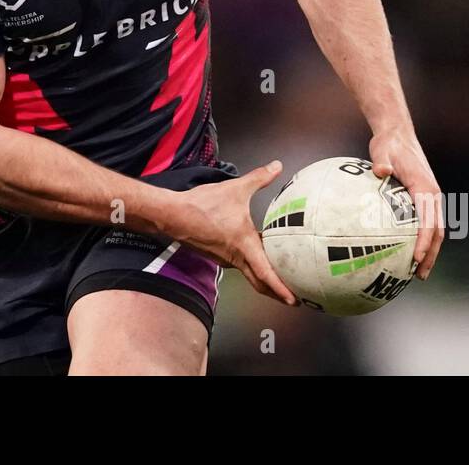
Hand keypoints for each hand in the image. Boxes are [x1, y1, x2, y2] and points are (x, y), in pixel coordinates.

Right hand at [169, 161, 296, 304]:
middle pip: (259, 282)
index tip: (295, 301)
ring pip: (249, 272)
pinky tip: (256, 254)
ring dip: (264, 277)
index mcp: (244, 246)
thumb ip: (259, 178)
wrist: (173, 214)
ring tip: (280, 275)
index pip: (266, 274)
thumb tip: (276, 166)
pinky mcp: (217, 253)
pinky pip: (239, 263)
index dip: (282, 289)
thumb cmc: (203, 205)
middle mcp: (235, 257)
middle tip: (293, 297)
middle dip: (277, 292)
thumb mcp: (236, 189)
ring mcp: (225, 258)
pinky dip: (252, 265)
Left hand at [369, 126, 442, 279]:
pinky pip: (427, 224)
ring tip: (417, 273)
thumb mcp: (382, 150)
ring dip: (430, 252)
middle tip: (418, 275)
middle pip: (437, 231)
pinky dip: (423, 241)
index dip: (423, 241)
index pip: (428, 221)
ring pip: (436, 230)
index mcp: (425, 188)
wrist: (398, 133)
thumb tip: (380, 171)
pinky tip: (408, 254)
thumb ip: (381, 161)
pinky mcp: (425, 199)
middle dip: (430, 255)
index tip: (414, 258)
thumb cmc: (388, 143)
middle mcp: (433, 195)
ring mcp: (431, 198)